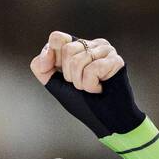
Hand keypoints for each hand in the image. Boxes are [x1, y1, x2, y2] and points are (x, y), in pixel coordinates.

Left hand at [30, 30, 144, 137]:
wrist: (104, 120)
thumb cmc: (83, 102)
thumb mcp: (55, 84)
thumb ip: (42, 68)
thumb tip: (45, 55)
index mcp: (78, 47)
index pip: (56, 38)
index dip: (51, 57)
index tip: (59, 74)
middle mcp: (92, 45)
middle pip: (67, 50)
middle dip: (69, 75)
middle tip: (81, 85)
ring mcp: (106, 50)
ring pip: (78, 61)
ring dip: (80, 83)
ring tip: (92, 88)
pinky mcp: (115, 60)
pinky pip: (92, 70)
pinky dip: (91, 86)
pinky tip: (100, 89)